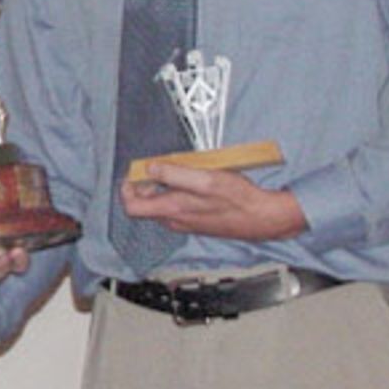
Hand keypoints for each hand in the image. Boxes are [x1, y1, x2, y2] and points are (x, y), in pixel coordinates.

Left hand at [120, 163, 306, 241]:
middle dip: (145, 184)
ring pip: (161, 205)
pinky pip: (177, 206)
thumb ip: (174, 174)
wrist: (262, 218)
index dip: (127, 189)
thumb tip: (150, 168)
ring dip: (162, 186)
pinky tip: (192, 180)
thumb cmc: (237, 199)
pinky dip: (176, 192)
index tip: (133, 172)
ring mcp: (186, 222)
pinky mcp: (197, 221)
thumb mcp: (205, 179)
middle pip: (145, 205)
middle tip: (156, 166)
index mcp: (172, 210)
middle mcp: (175, 220)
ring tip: (176, 170)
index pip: (132, 207)